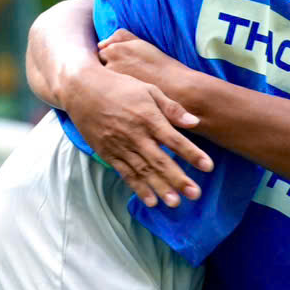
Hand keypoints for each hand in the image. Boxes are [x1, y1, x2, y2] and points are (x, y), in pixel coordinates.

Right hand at [65, 34, 213, 208]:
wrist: (82, 89)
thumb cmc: (119, 86)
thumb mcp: (148, 89)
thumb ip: (171, 108)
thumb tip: (194, 122)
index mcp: (148, 117)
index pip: (174, 139)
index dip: (192, 154)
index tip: (208, 167)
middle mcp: (135, 134)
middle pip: (160, 160)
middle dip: (178, 179)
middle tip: (195, 194)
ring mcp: (120, 146)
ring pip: (143, 171)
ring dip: (160, 188)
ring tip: (175, 203)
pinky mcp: (108, 153)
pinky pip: (125, 173)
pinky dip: (138, 188)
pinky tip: (151, 200)